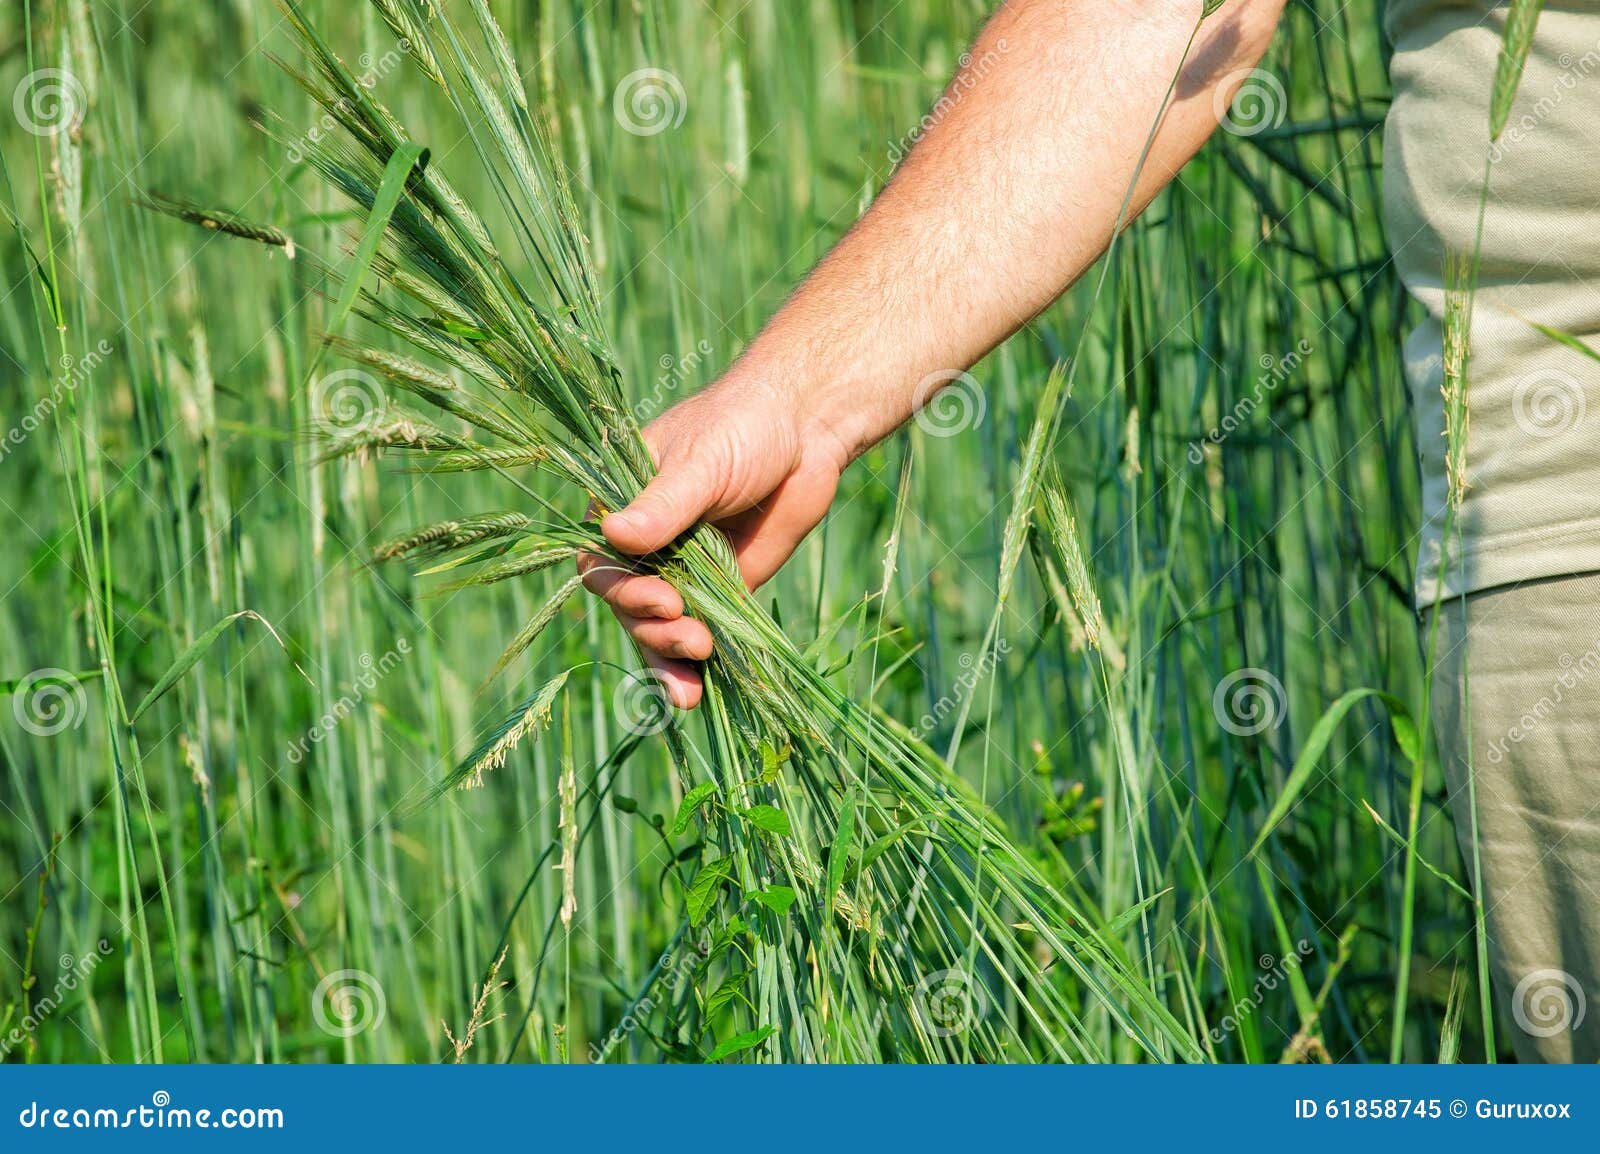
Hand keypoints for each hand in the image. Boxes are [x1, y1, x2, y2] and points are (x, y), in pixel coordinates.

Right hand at [579, 374, 849, 708]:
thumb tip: (612, 533)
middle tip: (693, 638)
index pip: (599, 562)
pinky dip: (698, 664)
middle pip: (628, 605)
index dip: (621, 591)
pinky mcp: (721, 589)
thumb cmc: (744, 426)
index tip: (661, 602)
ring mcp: (682, 569)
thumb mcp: (701, 463)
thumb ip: (664, 506)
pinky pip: (702, 630)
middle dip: (653, 630)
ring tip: (699, 666)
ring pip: (660, 627)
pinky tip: (697, 694)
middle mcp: (644, 543)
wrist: (809, 430)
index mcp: (620, 505)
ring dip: (671, 656)